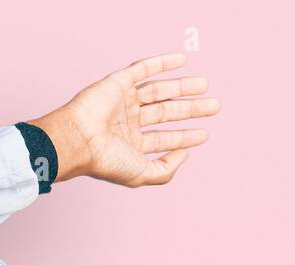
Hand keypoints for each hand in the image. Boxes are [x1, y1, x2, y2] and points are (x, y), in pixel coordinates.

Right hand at [29, 53, 218, 187]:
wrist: (80, 139)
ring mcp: (124, 101)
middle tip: (214, 106)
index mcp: (131, 144)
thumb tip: (185, 154)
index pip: (164, 138)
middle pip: (166, 112)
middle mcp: (128, 121)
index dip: (185, 136)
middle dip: (191, 109)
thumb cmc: (106, 160)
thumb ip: (165, 170)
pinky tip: (182, 61)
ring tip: (205, 85)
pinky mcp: (118, 83)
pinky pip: (143, 68)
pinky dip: (162, 63)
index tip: (204, 134)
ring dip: (182, 87)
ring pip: (159, 91)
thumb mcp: (142, 174)